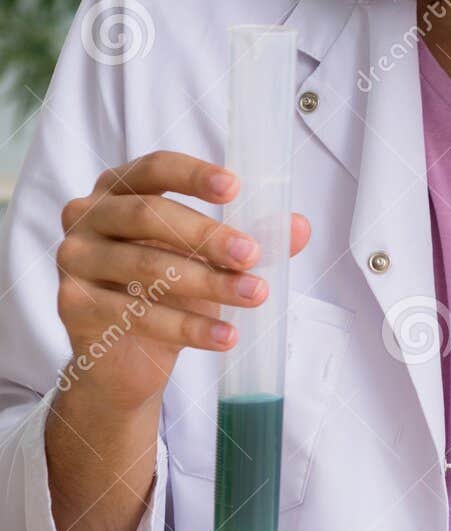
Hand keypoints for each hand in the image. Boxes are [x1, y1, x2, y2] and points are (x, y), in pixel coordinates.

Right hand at [56, 151, 310, 412]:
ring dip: (207, 283)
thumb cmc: (168, 294)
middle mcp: (87, 216)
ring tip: (254, 295)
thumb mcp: (210, 262)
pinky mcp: (72, 305)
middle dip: (207, 235)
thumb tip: (299, 227)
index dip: (193, 174)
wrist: (125, 362)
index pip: (154, 168)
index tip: (235, 187)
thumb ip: (249, 240)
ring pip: (145, 267)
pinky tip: (226, 335)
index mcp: (118, 189)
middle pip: (148, 215)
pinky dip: (188, 327)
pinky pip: (134, 313)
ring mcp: (74, 259)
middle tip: (253, 254)